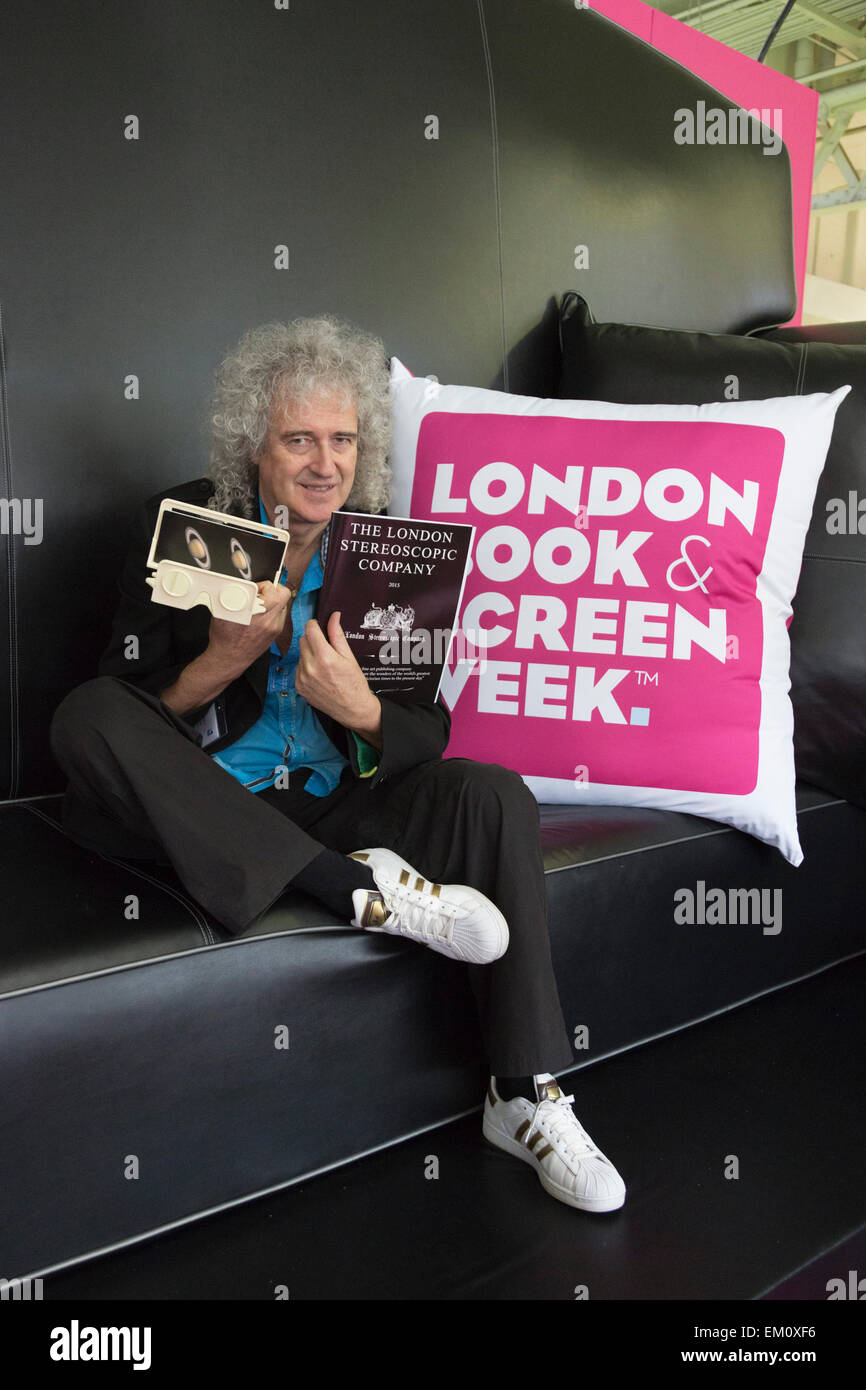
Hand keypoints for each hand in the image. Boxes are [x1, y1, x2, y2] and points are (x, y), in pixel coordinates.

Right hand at [205, 580, 290, 676]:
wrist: (230, 657)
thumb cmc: (224, 636)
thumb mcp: (222, 611)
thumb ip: (233, 595)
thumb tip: (238, 586)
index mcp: (254, 612)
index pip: (269, 588)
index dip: (262, 585)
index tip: (255, 589)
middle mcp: (267, 619)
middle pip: (283, 594)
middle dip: (273, 589)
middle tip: (262, 593)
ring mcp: (274, 627)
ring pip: (284, 604)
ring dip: (274, 600)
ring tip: (261, 604)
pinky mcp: (276, 632)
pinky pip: (281, 615)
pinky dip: (274, 611)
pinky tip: (262, 615)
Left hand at [296, 611, 381, 744]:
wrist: (352, 709)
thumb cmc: (354, 683)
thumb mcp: (349, 657)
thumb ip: (337, 635)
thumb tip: (334, 616)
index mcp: (325, 657)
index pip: (310, 629)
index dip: (315, 625)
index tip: (320, 627)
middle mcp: (310, 667)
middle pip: (303, 640)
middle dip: (313, 640)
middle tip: (326, 648)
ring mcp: (302, 678)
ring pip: (300, 654)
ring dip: (309, 654)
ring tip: (324, 665)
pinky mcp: (298, 686)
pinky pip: (298, 668)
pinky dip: (306, 667)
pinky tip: (319, 675)